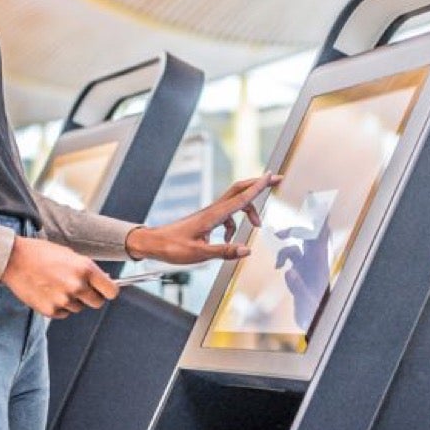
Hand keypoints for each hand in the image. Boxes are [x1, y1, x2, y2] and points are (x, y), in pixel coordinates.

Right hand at [0, 236, 119, 318]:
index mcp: (85, 268)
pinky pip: (63, 313)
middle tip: (79, 288)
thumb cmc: (41, 253)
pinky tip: (48, 292)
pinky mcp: (50, 310)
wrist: (13, 259)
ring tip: (56, 285)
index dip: (108, 290)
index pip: (111, 291)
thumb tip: (104, 281)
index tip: (104, 290)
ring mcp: (63, 300)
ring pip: (78, 308)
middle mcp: (77, 286)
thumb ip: (87, 270)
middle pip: (97, 303)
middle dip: (91, 297)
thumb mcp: (70, 255)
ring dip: (72, 300)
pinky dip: (58, 306)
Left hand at [124, 174, 279, 264]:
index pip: (241, 198)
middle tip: (276, 181)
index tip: (271, 176)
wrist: (153, 243)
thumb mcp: (200, 254)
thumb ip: (225, 251)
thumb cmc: (173, 248)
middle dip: (258, 185)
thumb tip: (247, 250)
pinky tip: (228, 239)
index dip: (258, 187)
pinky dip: (233, 224)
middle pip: (239, 190)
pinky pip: (227, 215)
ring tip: (256, 225)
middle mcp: (212, 210)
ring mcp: (209, 213)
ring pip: (235, 203)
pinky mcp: (206, 219)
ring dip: (249, 210)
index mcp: (213, 216)